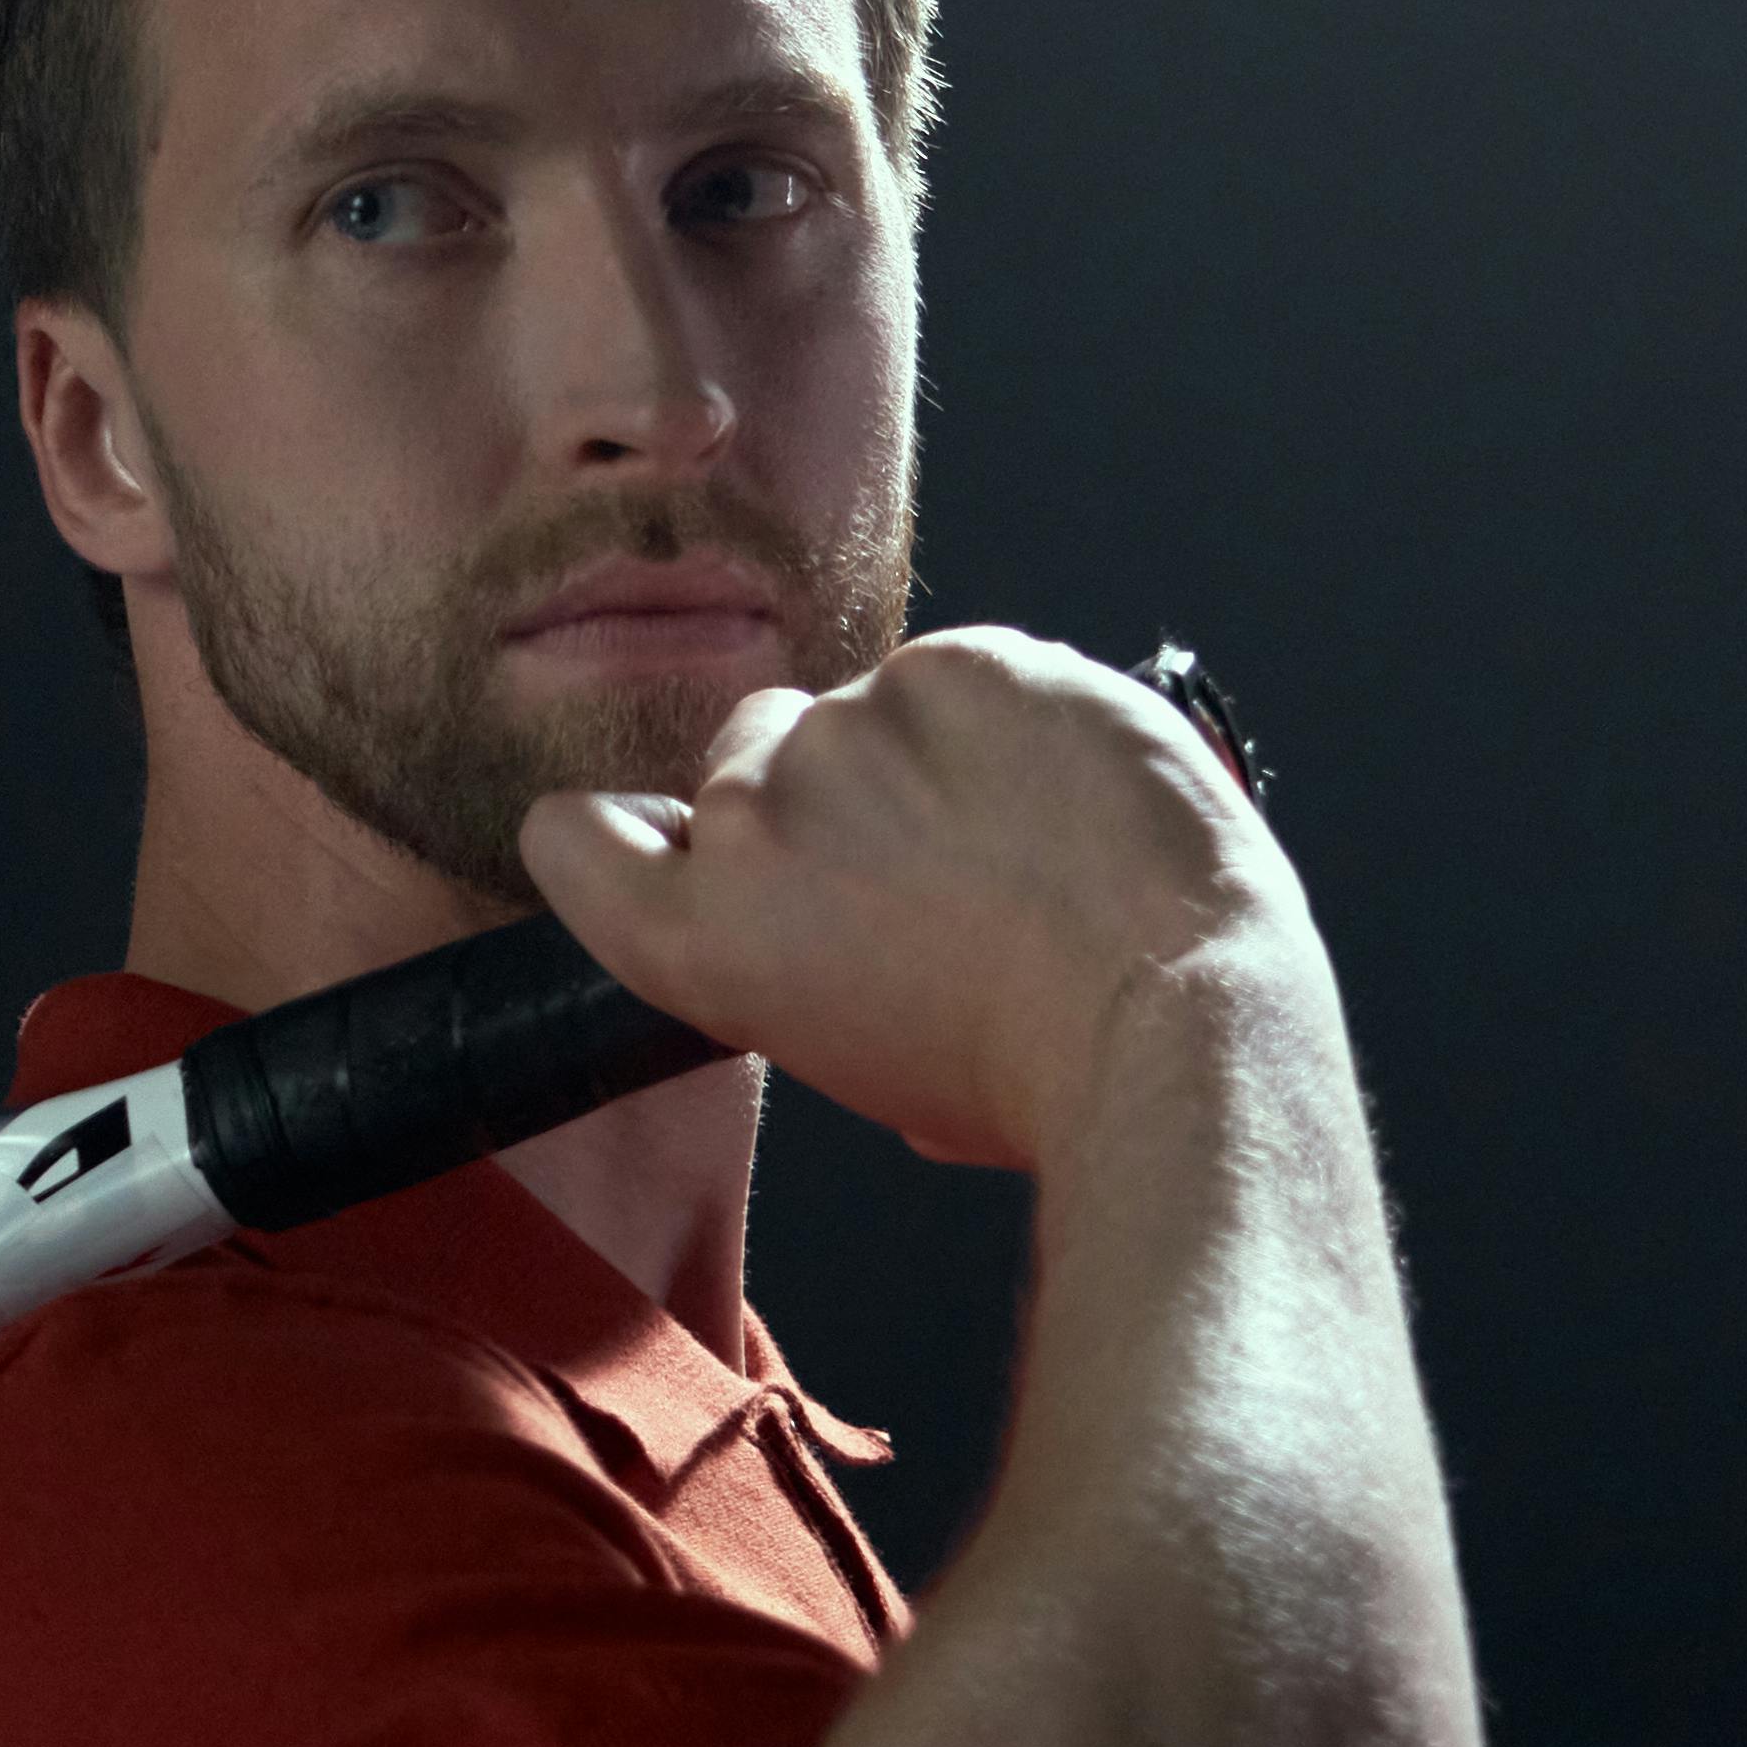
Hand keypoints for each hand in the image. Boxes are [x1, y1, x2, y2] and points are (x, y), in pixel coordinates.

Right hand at [514, 627, 1309, 1169]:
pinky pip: (974, 675)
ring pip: (871, 710)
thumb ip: (807, 971)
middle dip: (827, 797)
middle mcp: (749, 819)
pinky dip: (1021, 719)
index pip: (575, 841)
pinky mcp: (965, 664)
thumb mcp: (869, 1066)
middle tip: (942, 871)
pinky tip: (1074, 795)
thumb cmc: (1037, 1082)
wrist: (1172, 1022)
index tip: (679, 841)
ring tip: (1033, 843)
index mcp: (704, 938)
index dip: (624, 834)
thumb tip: (856, 930)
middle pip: (749, 759)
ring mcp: (854, 726)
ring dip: (934, 754)